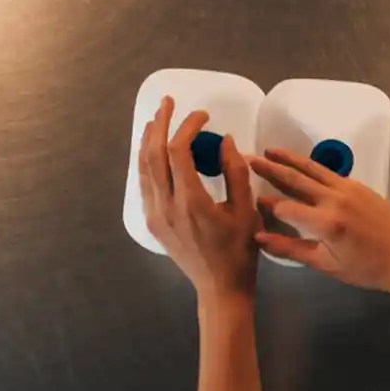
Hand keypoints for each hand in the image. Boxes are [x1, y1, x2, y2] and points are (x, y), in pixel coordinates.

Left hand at [139, 96, 260, 301]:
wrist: (219, 288)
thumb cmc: (239, 251)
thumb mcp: (246, 211)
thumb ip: (236, 173)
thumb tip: (224, 141)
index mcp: (191, 202)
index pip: (178, 151)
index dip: (187, 126)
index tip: (204, 116)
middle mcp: (166, 206)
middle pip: (153, 154)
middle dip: (161, 124)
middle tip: (169, 103)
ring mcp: (155, 215)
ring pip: (143, 168)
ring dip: (148, 139)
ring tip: (156, 119)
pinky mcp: (152, 222)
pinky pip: (143, 184)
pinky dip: (145, 161)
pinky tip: (152, 150)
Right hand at [249, 148, 389, 295]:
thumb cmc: (366, 268)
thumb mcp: (326, 264)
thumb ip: (291, 249)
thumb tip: (258, 236)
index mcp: (325, 223)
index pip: (285, 207)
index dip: (266, 204)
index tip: (251, 200)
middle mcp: (334, 199)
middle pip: (295, 179)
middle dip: (270, 168)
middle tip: (248, 158)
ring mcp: (347, 188)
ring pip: (312, 169)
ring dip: (289, 158)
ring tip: (269, 150)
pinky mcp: (357, 185)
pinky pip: (328, 172)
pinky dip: (310, 166)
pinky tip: (299, 163)